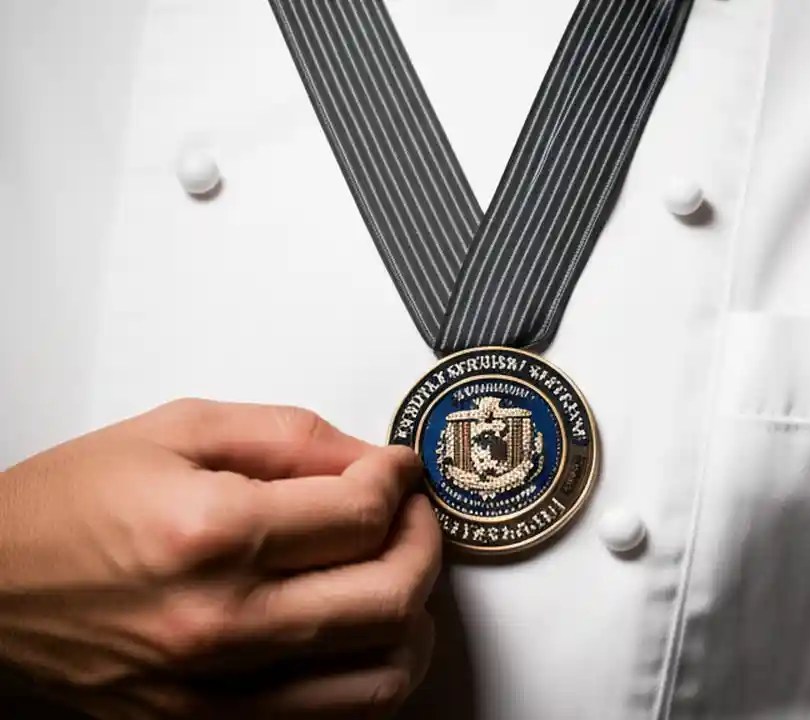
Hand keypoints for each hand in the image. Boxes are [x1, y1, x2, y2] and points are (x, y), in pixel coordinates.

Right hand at [0, 399, 440, 718]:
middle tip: (411, 515)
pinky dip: (370, 677)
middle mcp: (217, 621)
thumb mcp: (175, 431)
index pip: (362, 516)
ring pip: (381, 677)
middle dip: (425, 543)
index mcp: (209, 533)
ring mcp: (214, 692)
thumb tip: (371, 458)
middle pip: (391, 596)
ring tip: (394, 576)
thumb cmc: (60, 512)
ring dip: (414, 620)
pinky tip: (360, 636)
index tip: (397, 471)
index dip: (399, 483)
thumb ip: (289, 436)